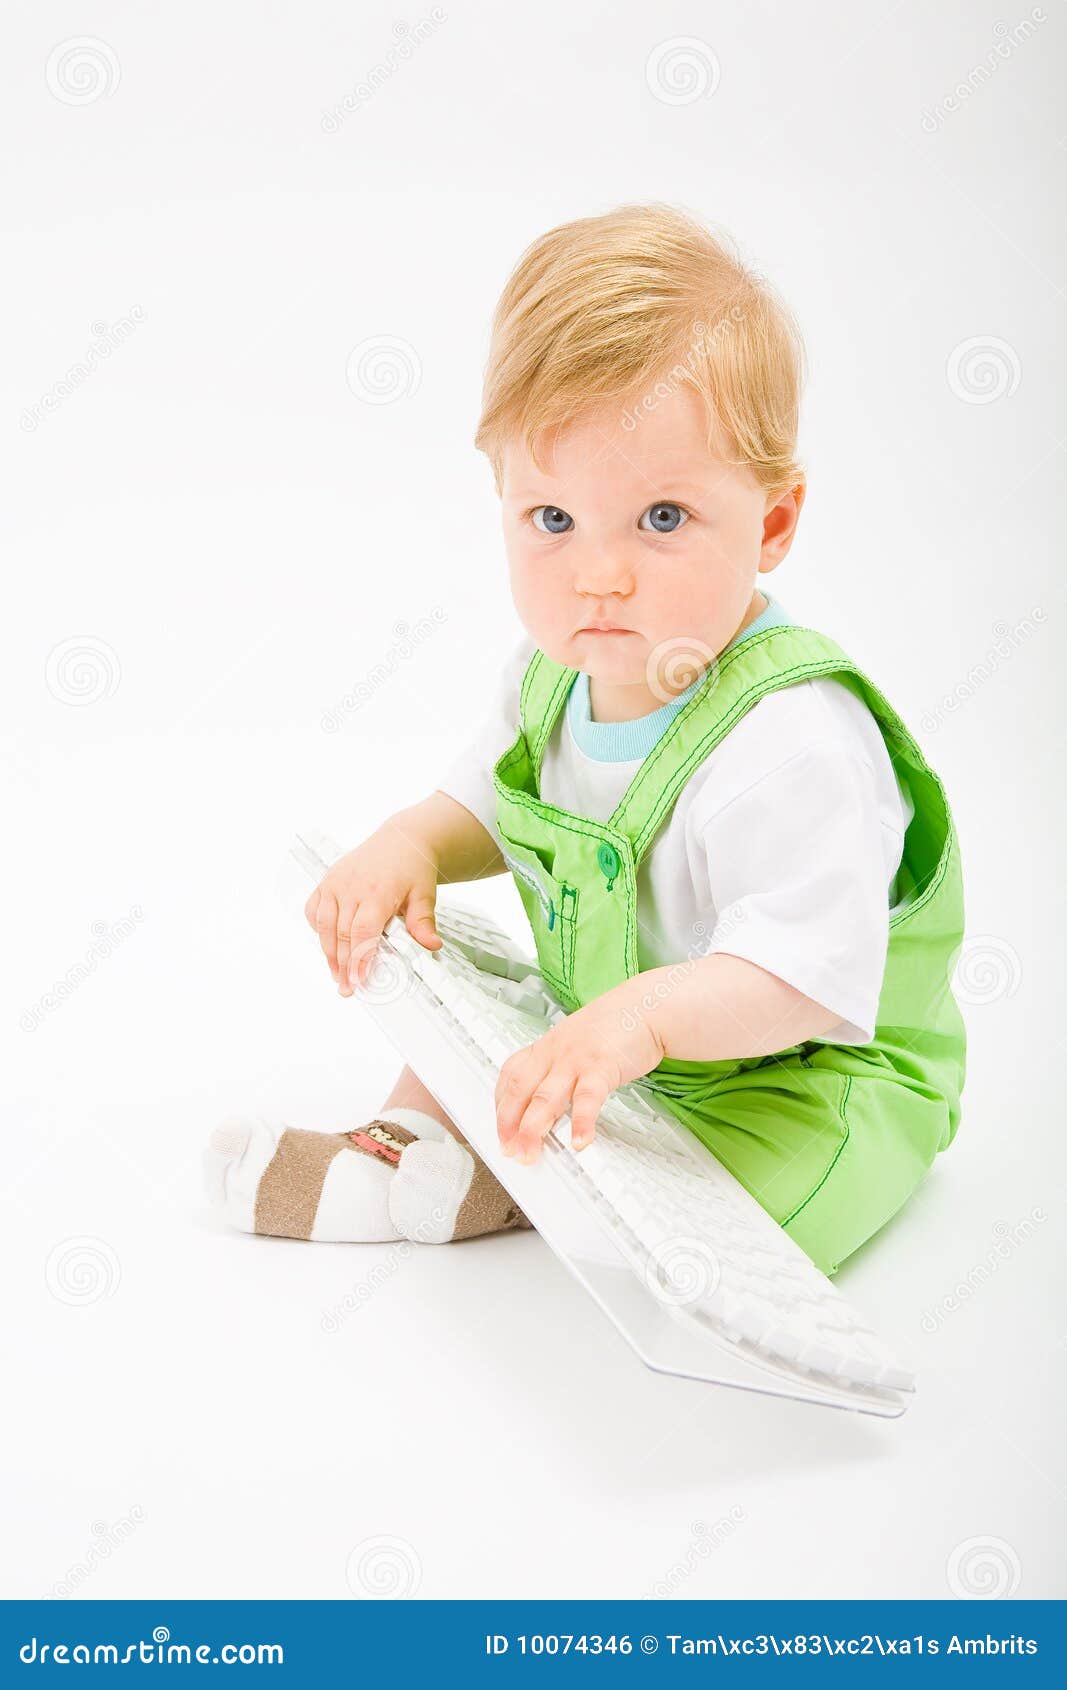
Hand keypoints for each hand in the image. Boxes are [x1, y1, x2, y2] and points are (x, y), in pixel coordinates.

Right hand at [303, 817, 440, 994]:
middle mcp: (352, 886)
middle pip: (341, 933)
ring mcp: (336, 882)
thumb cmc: (412, 868)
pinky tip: (327, 945)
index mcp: (378, 891)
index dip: (359, 958)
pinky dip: (318, 929)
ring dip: (328, 952)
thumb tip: (431, 945)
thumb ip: (423, 922)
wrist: (401, 839)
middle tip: (347, 988)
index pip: (363, 931)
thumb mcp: (425, 894)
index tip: (358, 980)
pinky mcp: (327, 881)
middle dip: (343, 965)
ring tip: (336, 975)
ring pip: (324, 924)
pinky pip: (314, 909)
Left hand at [494, 989, 664, 1164]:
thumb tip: (548, 1102)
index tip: (501, 1129)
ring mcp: (576, 1060)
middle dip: (510, 1124)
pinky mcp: (602, 1067)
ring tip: (530, 1153)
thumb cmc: (615, 1026)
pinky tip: (579, 1141)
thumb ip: (560, 1068)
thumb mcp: (575, 1042)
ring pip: (545, 1098)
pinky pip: (587, 1099)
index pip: (510, 1076)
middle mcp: (555, 1053)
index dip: (501, 1105)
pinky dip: (581, 1122)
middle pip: (520, 1090)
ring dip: (533, 1129)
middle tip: (509, 1150)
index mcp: (546, 1046)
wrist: (647, 1007)